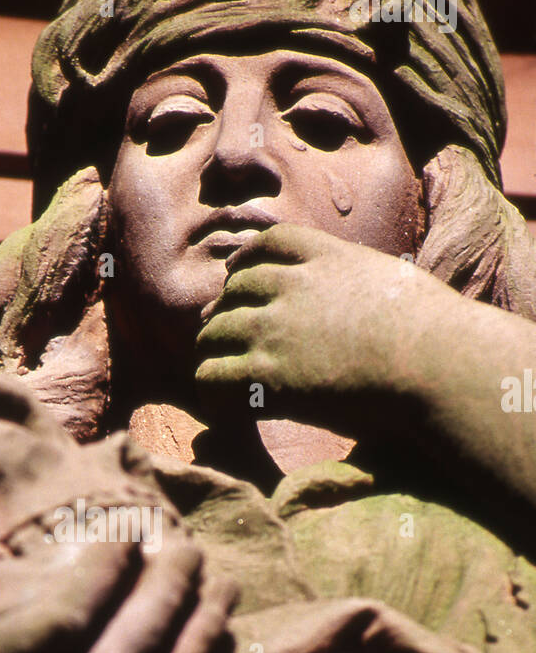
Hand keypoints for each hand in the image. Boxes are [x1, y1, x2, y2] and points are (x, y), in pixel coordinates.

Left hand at [194, 224, 453, 438]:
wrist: (439, 366)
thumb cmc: (440, 336)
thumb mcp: (402, 286)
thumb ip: (370, 285)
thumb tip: (378, 300)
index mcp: (329, 258)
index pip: (271, 244)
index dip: (247, 260)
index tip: (237, 275)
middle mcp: (294, 287)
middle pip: (235, 290)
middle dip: (224, 311)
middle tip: (219, 336)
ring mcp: (276, 328)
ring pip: (215, 333)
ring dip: (213, 352)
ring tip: (219, 376)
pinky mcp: (268, 374)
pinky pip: (212, 377)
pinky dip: (211, 392)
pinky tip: (223, 408)